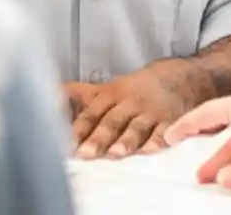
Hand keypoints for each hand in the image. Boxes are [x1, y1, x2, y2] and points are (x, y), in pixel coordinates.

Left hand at [67, 69, 191, 159]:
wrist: (181, 77)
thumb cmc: (138, 88)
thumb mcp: (109, 88)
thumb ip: (80, 95)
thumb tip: (49, 93)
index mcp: (112, 96)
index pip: (92, 113)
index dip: (79, 128)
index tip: (67, 142)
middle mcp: (130, 103)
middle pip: (112, 122)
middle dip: (99, 138)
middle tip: (86, 154)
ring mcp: (151, 112)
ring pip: (136, 127)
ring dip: (126, 141)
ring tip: (116, 154)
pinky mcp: (171, 121)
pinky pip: (164, 131)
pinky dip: (158, 141)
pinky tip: (150, 150)